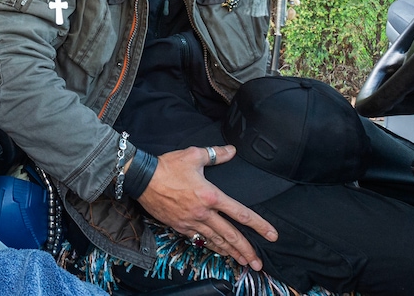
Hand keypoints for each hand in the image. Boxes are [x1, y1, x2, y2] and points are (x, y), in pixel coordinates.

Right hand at [136, 145, 278, 270]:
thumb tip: (232, 151)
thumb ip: (216, 154)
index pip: (241, 213)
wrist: (141, 178)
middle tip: (258, 263)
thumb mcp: (193, 155)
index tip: (271, 235)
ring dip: (231, 253)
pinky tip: (220, 251)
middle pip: (230, 235)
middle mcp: (203, 212)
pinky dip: (212, 247)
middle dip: (246, 250)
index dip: (259, 225)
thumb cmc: (167, 166)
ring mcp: (190, 222)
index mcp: (210, 195)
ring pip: (216, 241)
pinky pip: (199, 240)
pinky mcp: (179, 226)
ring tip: (243, 261)